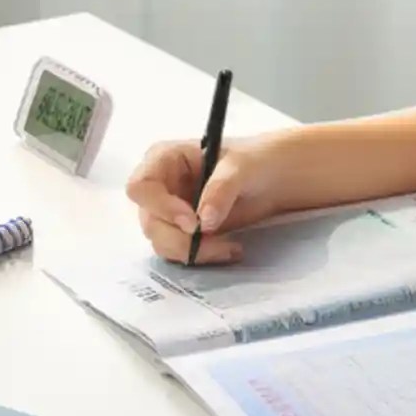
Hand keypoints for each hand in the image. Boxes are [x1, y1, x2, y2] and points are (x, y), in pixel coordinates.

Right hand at [125, 137, 283, 264]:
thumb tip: (204, 220)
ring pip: (162, 242)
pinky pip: (179, 252)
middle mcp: (160, 186)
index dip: (160, 207)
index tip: (192, 223)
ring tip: (229, 247)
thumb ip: (221, 188)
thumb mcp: (242, 166)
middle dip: (180, 239)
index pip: (141, 187)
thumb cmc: (253, 160)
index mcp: (164, 159)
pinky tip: (229, 249)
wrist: (273, 179)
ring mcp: (169, 212)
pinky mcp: (182, 232)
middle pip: (150, 222)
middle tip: (216, 243)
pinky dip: (201, 257)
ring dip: (193, 252)